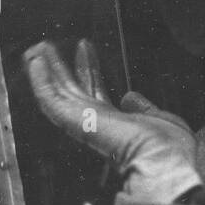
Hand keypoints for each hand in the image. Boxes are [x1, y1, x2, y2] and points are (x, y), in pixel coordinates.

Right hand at [22, 39, 201, 204]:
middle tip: (48, 45)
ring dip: (46, 70)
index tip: (84, 47)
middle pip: (71, 92)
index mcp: (116, 124)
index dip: (88, 69)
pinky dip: (42, 82)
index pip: (95, 92)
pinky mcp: (74, 122)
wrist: (163, 160)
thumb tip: (130, 96)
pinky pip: (52, 100)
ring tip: (36, 48)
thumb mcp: (160, 118)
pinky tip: (35, 62)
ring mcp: (84, 123)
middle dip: (60, 67)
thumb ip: (144, 107)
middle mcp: (96, 124)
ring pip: (57, 94)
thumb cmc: (169, 148)